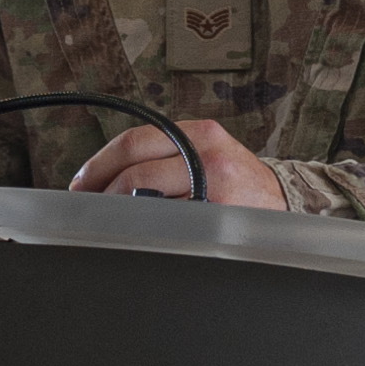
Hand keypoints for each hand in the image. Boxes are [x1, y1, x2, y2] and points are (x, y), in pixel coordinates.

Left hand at [69, 119, 287, 208]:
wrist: (284, 201)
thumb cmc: (236, 181)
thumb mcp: (205, 152)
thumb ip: (163, 156)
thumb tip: (105, 178)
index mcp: (198, 132)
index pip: (133, 142)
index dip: (98, 165)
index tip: (80, 183)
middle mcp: (205, 153)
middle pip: (134, 171)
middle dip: (102, 193)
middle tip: (88, 207)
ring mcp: (213, 185)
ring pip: (146, 199)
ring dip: (120, 214)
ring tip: (111, 221)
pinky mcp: (218, 214)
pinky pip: (168, 223)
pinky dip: (147, 229)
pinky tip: (142, 233)